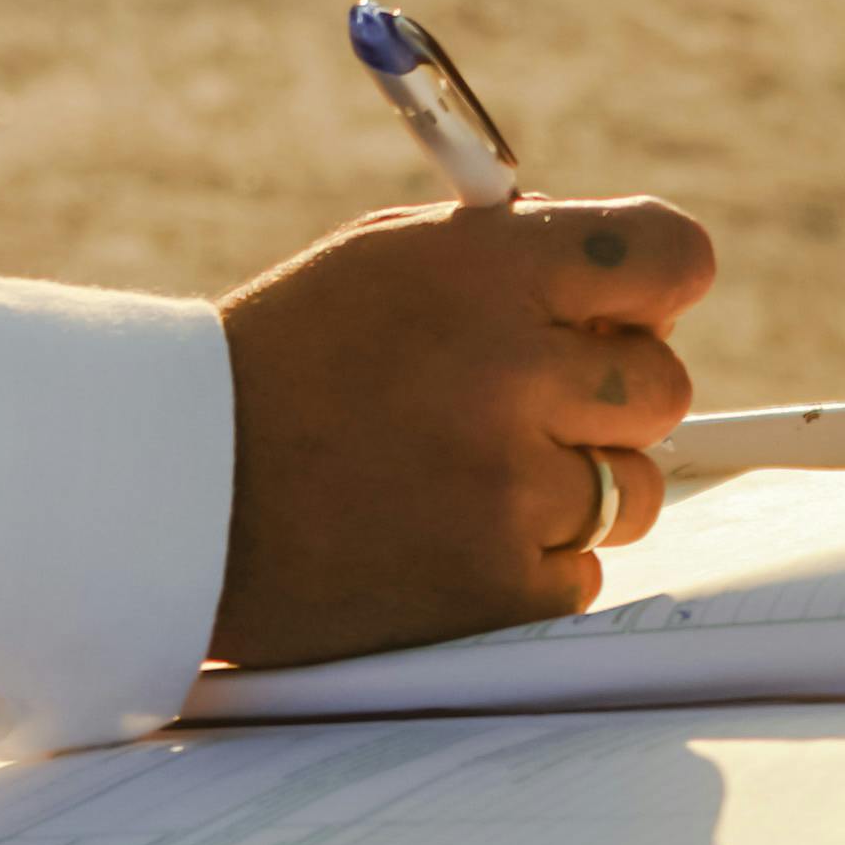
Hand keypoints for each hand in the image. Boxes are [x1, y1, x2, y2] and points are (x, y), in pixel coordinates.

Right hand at [208, 196, 716, 667]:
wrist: (173, 494)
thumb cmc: (284, 364)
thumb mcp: (384, 262)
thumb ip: (511, 259)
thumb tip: (634, 287)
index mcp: (487, 267)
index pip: (671, 255)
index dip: (656, 287)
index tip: (631, 310)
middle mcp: (509, 369)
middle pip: (663, 384)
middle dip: (602, 397)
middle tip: (519, 406)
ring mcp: (509, 487)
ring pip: (630, 490)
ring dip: (566, 488)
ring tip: (458, 478)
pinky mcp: (499, 589)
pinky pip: (577, 575)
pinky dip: (521, 567)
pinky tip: (436, 539)